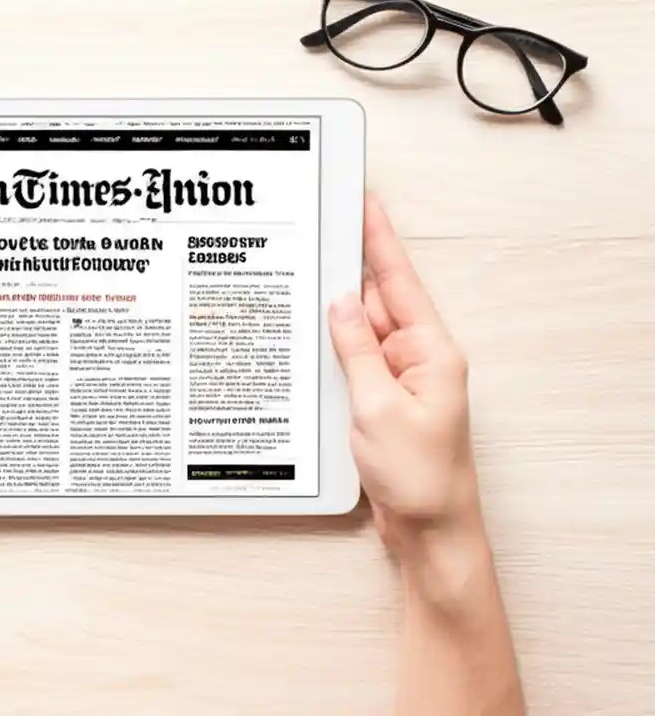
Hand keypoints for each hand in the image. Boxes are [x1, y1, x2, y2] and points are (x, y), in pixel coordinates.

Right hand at [329, 195, 482, 558]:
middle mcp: (418, 359)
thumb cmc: (420, 477)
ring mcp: (399, 380)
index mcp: (431, 351)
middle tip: (317, 231)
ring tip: (302, 280)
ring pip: (359, 332)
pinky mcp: (382, 401)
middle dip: (346, 267)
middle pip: (375, 301)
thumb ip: (357, 351)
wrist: (430, 530)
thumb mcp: (378, 407)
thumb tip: (340, 303)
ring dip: (334, 313)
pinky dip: (333, 350)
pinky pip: (354, 362)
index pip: (398, 282)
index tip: (364, 203)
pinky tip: (310, 337)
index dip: (379, 240)